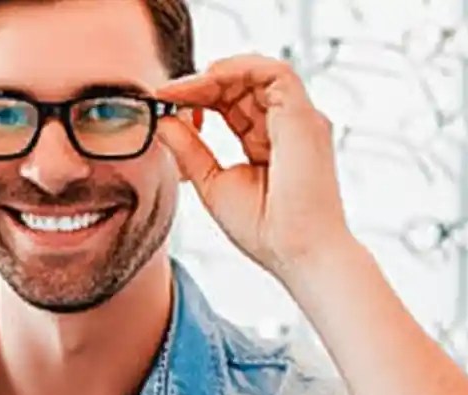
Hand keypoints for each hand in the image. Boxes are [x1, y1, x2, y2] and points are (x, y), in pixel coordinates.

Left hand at [153, 55, 354, 280]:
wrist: (296, 252)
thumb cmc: (264, 229)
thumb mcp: (212, 182)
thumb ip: (190, 150)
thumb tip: (163, 122)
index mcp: (269, 142)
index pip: (233, 104)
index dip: (198, 98)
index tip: (164, 103)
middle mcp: (288, 125)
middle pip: (243, 85)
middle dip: (202, 84)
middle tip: (165, 94)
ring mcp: (299, 119)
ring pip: (258, 72)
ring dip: (216, 74)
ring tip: (181, 88)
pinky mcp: (304, 117)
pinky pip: (275, 72)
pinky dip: (240, 68)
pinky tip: (208, 79)